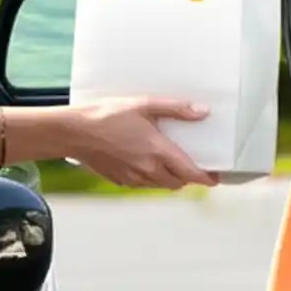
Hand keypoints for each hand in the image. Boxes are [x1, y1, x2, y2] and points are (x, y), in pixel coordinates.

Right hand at [69, 97, 219, 189]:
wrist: (75, 132)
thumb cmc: (106, 116)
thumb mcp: (144, 104)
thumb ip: (176, 109)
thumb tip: (201, 112)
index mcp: (158, 151)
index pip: (191, 173)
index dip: (207, 178)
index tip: (216, 177)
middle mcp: (148, 169)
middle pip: (178, 183)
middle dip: (187, 176)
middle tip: (191, 164)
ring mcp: (133, 177)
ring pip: (160, 185)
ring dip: (169, 178)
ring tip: (169, 162)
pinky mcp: (120, 180)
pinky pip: (143, 184)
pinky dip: (150, 177)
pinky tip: (144, 161)